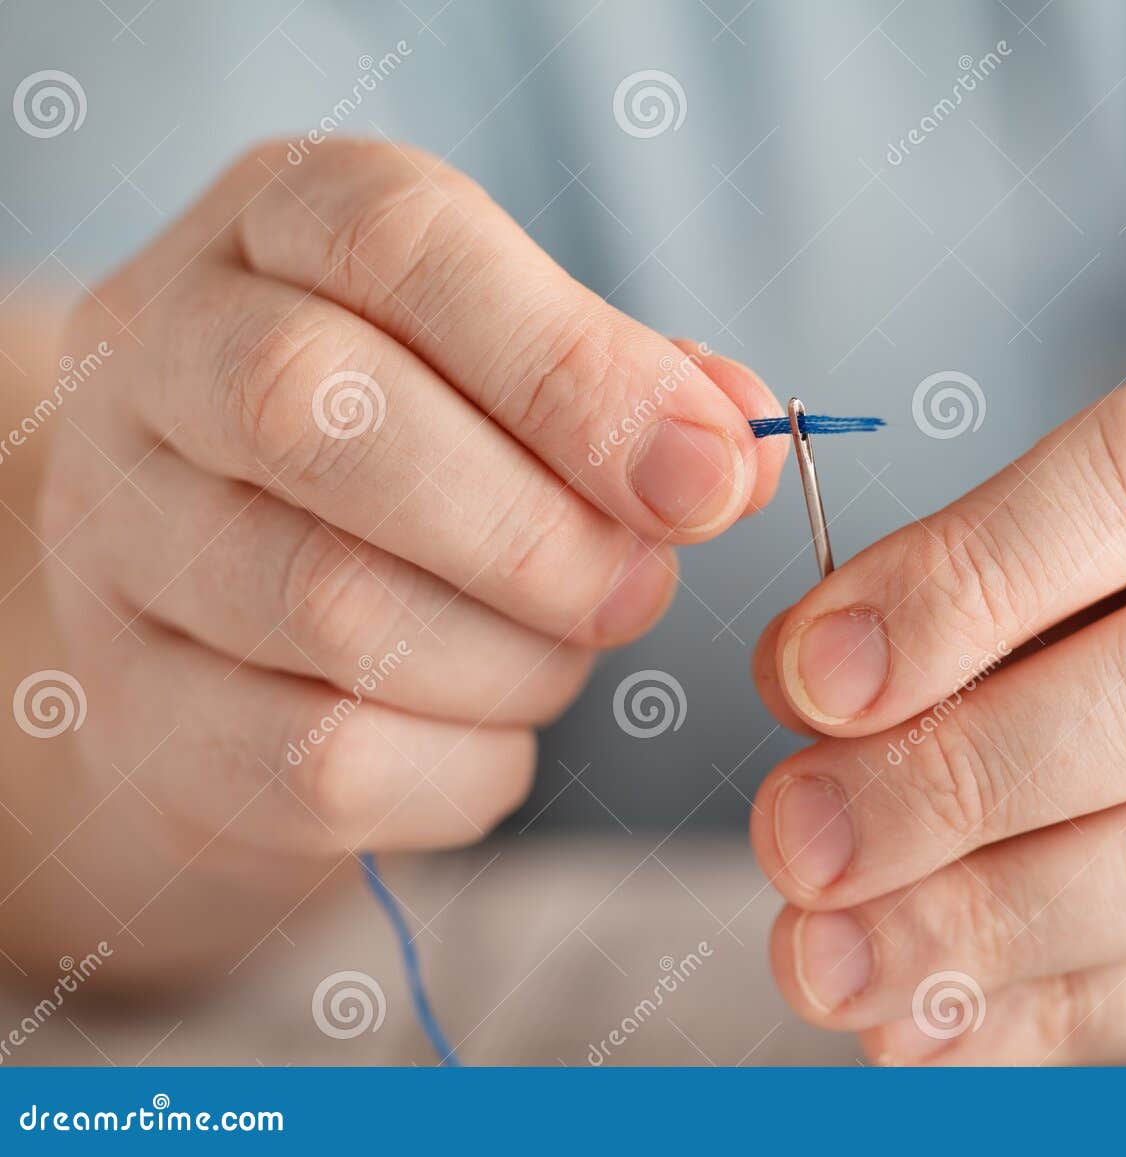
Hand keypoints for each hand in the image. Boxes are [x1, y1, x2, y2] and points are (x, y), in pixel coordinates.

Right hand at [30, 138, 783, 927]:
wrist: (244, 608)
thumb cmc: (419, 456)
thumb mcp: (517, 371)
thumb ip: (633, 385)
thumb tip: (741, 440)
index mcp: (278, 226)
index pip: (401, 243)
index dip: (576, 370)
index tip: (709, 479)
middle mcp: (158, 358)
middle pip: (318, 408)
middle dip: (537, 530)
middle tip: (643, 591)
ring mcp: (117, 537)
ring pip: (326, 605)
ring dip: (514, 660)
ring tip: (565, 654)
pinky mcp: (133, 708)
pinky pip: (315, 761)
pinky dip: (459, 769)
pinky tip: (491, 735)